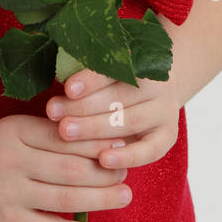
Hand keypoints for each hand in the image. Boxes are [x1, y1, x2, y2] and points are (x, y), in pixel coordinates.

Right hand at [0, 113, 131, 221]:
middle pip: (71, 165)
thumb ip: (45, 134)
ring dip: (102, 198)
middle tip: (127, 171)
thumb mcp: (9, 133)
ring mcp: (9, 193)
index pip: (65, 135)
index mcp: (13, 130)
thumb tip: (100, 138)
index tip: (122, 142)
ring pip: (66, 196)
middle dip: (105, 169)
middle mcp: (11, 159)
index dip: (97, 140)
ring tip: (125, 196)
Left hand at [46, 67, 185, 171]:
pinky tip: (103, 161)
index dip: (91, 80)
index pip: (114, 70)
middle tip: (54, 113)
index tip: (67, 88)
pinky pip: (150, 150)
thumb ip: (84, 71)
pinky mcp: (167, 136)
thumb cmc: (115, 78)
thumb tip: (55, 80)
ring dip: (96, 129)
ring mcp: (164, 111)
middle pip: (120, 97)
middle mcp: (157, 85)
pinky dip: (128, 157)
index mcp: (141, 61)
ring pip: (130, 122)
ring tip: (66, 133)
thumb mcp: (104, 67)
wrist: (157, 89)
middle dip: (83, 107)